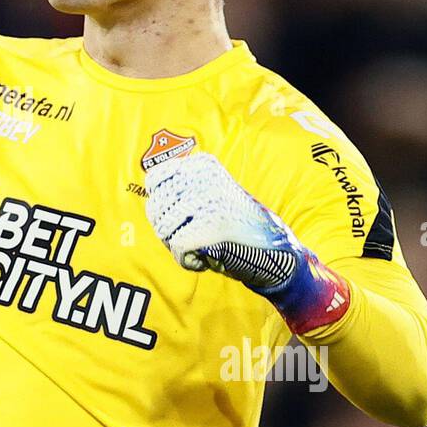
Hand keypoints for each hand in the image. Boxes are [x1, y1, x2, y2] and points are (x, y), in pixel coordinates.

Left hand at [144, 151, 350, 333]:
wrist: (277, 254)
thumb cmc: (238, 227)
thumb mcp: (213, 193)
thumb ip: (185, 186)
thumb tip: (148, 184)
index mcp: (204, 165)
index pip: (154, 179)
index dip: (160, 206)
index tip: (181, 218)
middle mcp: (205, 178)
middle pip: (157, 208)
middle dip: (168, 231)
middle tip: (194, 239)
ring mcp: (208, 201)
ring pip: (164, 229)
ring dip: (178, 246)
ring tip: (205, 246)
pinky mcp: (211, 227)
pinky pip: (178, 248)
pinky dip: (189, 261)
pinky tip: (208, 259)